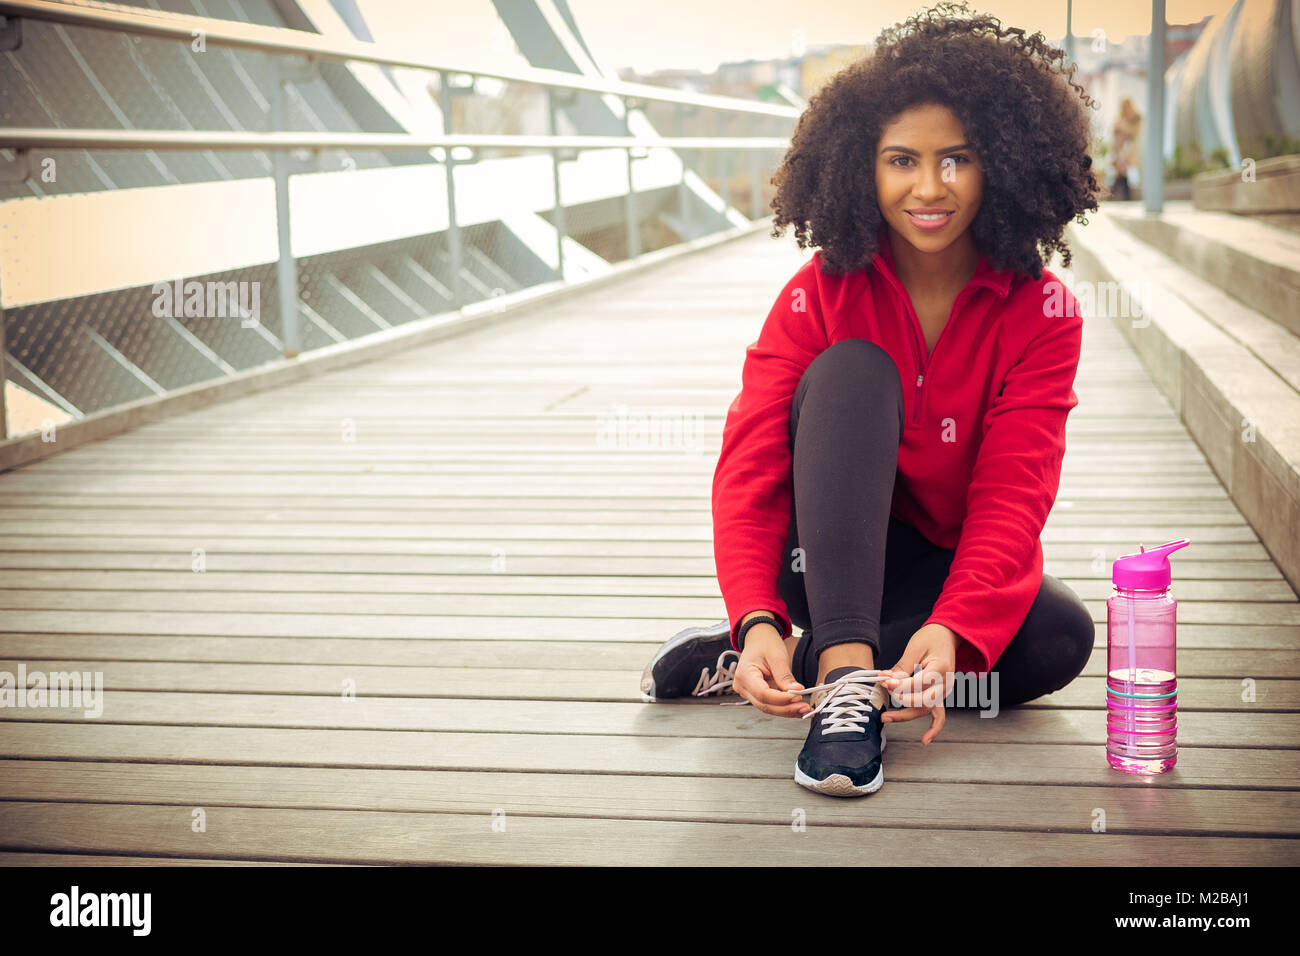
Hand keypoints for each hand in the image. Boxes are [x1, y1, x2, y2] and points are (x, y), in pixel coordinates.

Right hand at [733, 625, 810, 717]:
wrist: (758, 638)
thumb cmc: (764, 643)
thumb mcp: (777, 656)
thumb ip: (785, 676)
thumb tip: (796, 691)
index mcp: (744, 674)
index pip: (763, 693)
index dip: (781, 699)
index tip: (798, 697)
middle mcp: (743, 686)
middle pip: (765, 704)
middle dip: (786, 708)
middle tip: (805, 707)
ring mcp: (748, 692)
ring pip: (768, 707)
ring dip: (787, 711)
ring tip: (805, 709)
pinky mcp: (757, 695)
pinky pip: (771, 704)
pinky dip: (785, 707)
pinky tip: (798, 707)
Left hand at [879, 623, 959, 744]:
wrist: (947, 636)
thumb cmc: (931, 639)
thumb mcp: (914, 648)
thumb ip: (902, 667)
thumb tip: (889, 682)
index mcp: (940, 668)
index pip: (918, 683)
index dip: (899, 685)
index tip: (885, 681)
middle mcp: (945, 683)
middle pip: (922, 701)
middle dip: (900, 700)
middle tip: (884, 692)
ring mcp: (944, 691)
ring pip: (925, 709)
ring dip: (905, 715)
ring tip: (886, 717)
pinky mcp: (939, 695)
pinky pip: (938, 715)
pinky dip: (933, 728)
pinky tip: (924, 740)